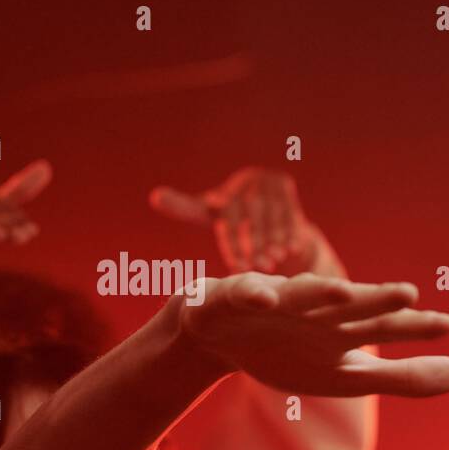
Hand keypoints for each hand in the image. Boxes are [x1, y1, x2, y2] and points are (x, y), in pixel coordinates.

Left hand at [150, 168, 322, 274]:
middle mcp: (242, 180)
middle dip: (256, 246)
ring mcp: (264, 181)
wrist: (268, 200)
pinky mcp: (283, 182)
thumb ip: (183, 206)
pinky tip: (294, 250)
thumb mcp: (208, 210)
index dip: (233, 246)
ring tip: (276, 263)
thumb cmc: (231, 213)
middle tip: (260, 269)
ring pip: (270, 218)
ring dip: (275, 242)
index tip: (237, 268)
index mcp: (224, 185)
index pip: (226, 220)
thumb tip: (154, 196)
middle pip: (249, 221)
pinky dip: (293, 232)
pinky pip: (289, 211)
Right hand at [170, 272, 448, 397]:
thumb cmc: (292, 352)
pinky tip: (263, 297)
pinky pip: (242, 293)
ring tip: (341, 291)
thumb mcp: (349, 375)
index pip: (383, 326)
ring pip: (298, 293)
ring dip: (319, 291)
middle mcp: (315, 308)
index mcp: (343, 327)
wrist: (219, 339)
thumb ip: (406, 377)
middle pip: (349, 305)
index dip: (414, 327)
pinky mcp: (231, 298)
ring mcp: (274, 300)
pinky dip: (252, 293)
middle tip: (409, 293)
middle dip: (375, 299)